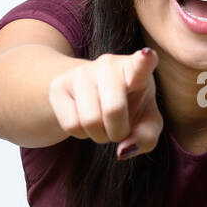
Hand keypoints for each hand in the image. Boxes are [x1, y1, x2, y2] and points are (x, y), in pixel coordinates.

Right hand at [47, 47, 162, 159]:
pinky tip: (86, 121)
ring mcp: (82, 72)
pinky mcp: (59, 85)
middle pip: (113, 110)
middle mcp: (109, 64)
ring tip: (103, 124)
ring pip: (90, 121)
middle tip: (119, 129)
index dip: (144, 61)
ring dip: (100, 135)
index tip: (147, 56)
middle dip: (118, 131)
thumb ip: (146, 137)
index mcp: (136, 69)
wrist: (93, 93)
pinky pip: (71, 125)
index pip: (140, 64)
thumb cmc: (130, 107)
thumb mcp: (146, 123)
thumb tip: (123, 150)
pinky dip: (82, 134)